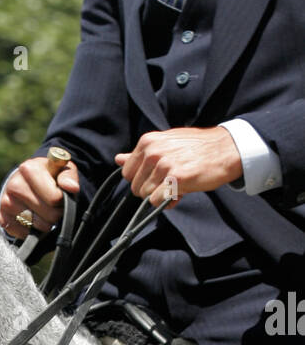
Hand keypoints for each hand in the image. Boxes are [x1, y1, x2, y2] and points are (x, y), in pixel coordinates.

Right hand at [0, 156, 80, 238]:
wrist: (26, 182)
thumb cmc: (48, 176)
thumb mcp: (62, 170)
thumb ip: (69, 177)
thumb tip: (71, 187)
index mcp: (28, 169)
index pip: (55, 198)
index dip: (62, 200)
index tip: (60, 195)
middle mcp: (13, 185)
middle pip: (49, 215)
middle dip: (55, 213)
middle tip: (53, 205)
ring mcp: (5, 203)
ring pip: (38, 226)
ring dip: (45, 223)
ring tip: (43, 211)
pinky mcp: (1, 219)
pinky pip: (25, 234)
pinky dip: (32, 230)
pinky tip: (33, 218)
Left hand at [115, 127, 242, 206]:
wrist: (226, 148)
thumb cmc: (197, 147)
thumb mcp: (166, 143)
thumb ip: (141, 154)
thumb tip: (117, 159)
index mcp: (148, 142)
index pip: (127, 172)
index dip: (142, 179)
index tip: (157, 177)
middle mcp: (153, 151)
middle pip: (136, 186)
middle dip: (151, 190)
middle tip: (169, 183)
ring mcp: (164, 165)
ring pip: (146, 195)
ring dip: (161, 196)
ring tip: (177, 186)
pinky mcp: (176, 178)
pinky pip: (158, 201)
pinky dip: (168, 202)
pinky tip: (181, 193)